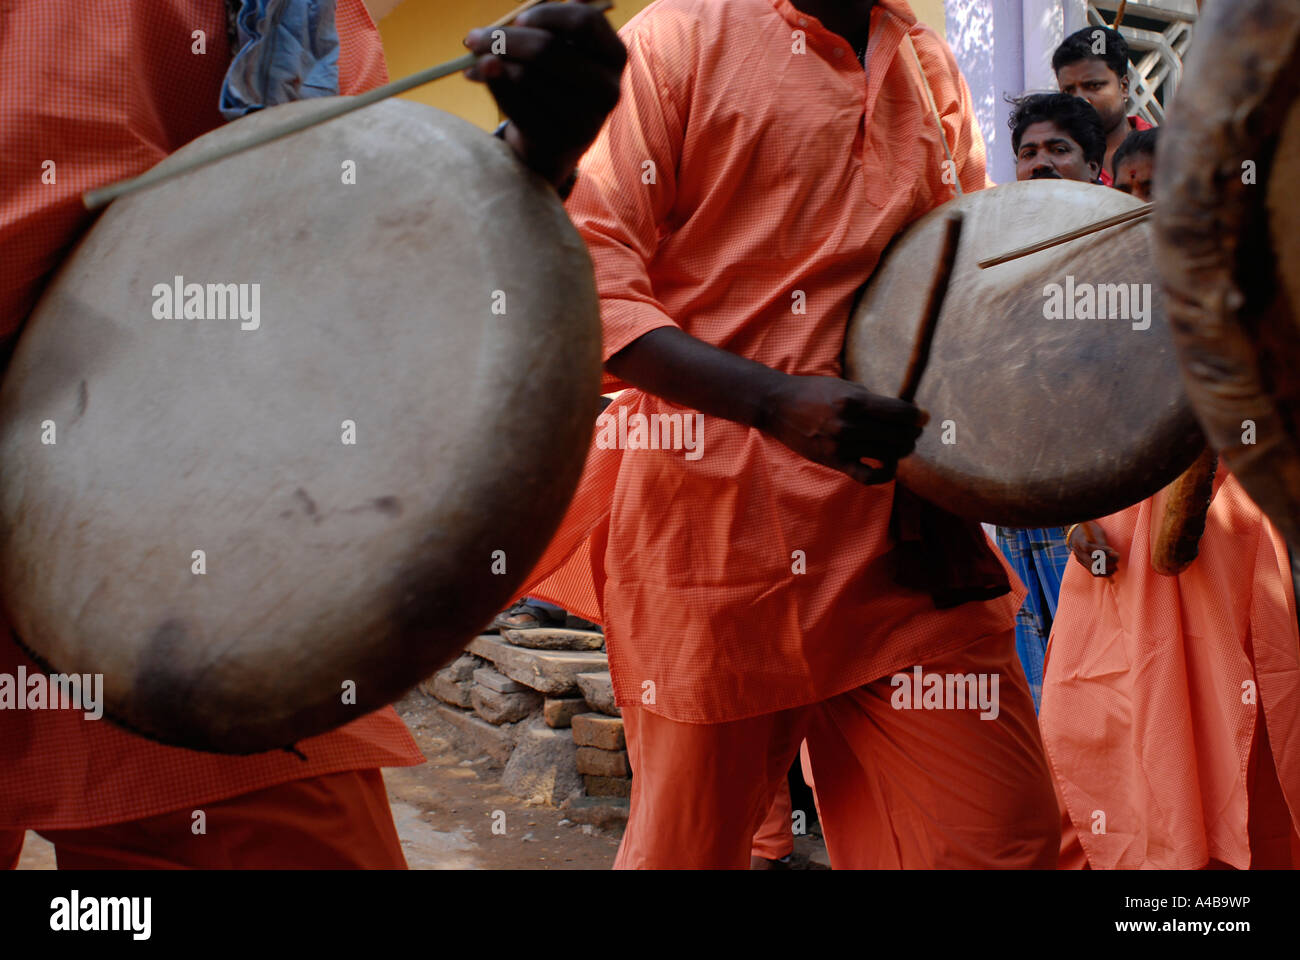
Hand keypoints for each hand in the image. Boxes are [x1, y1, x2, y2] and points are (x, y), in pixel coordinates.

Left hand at [463, 1, 626, 186]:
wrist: (557, 140)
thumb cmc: (557, 80)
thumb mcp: (564, 48)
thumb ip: (552, 24)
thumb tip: (533, 9)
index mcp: (614, 55)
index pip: (585, 22)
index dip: (546, 15)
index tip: (517, 19)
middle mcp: (608, 89)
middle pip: (548, 50)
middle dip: (503, 39)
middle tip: (473, 39)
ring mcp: (586, 120)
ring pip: (526, 77)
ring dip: (492, 63)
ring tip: (478, 61)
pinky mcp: (559, 141)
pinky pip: (515, 103)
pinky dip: (492, 86)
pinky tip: (480, 77)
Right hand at [756, 375, 927, 484]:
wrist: (779, 407)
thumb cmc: (814, 392)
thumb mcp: (846, 388)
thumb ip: (873, 401)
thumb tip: (905, 412)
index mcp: (855, 401)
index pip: (901, 412)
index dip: (917, 415)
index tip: (921, 416)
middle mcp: (850, 425)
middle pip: (900, 435)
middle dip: (912, 433)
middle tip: (912, 431)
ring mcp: (842, 446)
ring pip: (890, 455)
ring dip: (902, 451)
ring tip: (901, 445)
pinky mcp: (834, 462)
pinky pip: (869, 476)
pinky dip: (885, 474)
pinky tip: (888, 465)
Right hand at [1068, 521, 1118, 576]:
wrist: (1080, 534)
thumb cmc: (1091, 532)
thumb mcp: (1097, 534)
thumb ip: (1103, 544)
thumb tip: (1113, 555)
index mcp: (1079, 540)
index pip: (1087, 548)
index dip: (1100, 550)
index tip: (1112, 551)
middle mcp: (1077, 551)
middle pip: (1091, 562)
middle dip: (1107, 563)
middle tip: (1117, 560)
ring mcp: (1079, 558)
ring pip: (1093, 569)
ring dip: (1106, 570)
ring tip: (1116, 568)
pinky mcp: (1083, 564)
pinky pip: (1093, 572)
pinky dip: (1103, 573)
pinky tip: (1111, 571)